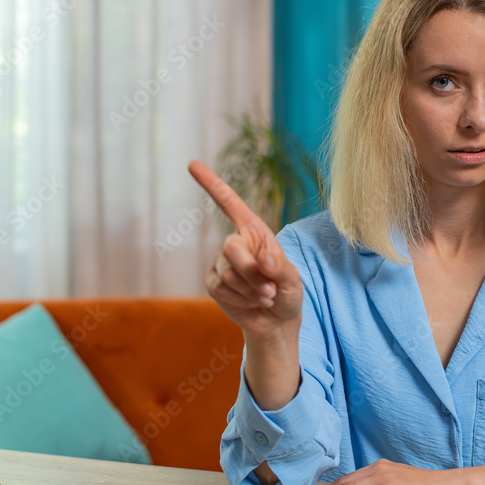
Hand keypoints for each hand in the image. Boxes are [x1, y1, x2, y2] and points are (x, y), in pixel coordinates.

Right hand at [188, 160, 302, 340]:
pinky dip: (239, 299)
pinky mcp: (213, 283)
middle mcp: (235, 243)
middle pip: (231, 248)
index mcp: (255, 232)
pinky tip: (251, 303)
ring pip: (227, 273)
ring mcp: (221, 263)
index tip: (192, 164)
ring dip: (250, 290)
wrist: (275, 321)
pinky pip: (219, 288)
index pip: (230, 203)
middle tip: (270, 289)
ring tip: (265, 297)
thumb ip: (280, 268)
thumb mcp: (293, 280)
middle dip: (251, 272)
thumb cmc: (287, 293)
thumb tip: (264, 259)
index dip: (212, 184)